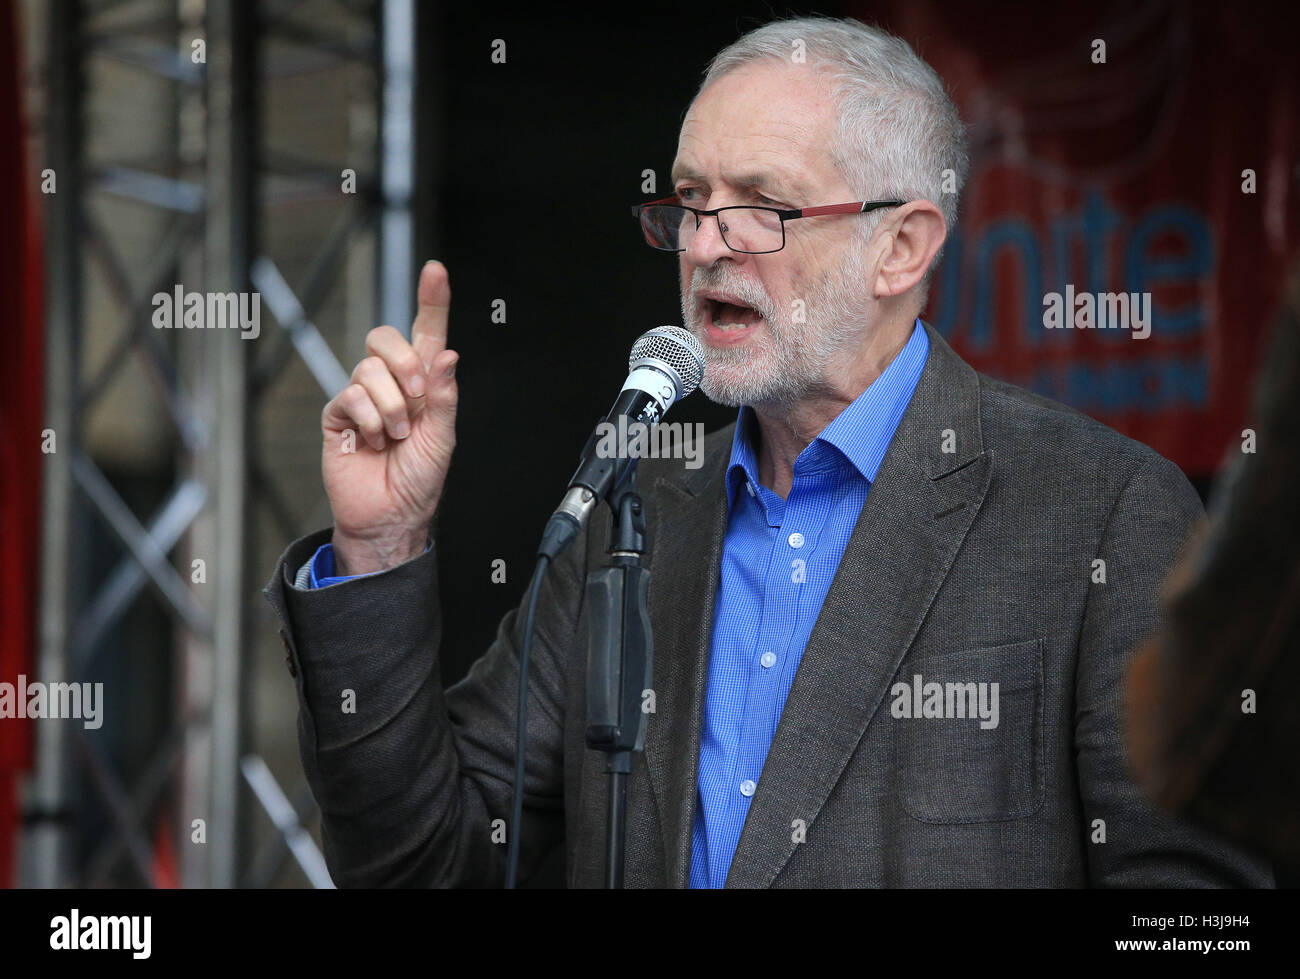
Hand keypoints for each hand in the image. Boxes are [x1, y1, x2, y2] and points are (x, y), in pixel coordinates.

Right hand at [321, 261, 458, 574]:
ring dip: (391, 405)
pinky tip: (375, 441)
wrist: (389, 515)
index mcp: (425, 384)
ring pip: (369, 369)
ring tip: (397, 436)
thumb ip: (446, 398)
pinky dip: (369, 418)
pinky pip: (349, 394)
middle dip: (405, 361)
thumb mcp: (444, 440)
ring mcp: (362, 397)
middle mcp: (392, 384)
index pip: (427, 333)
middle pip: (385, 338)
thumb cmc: (419, 480)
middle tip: (418, 395)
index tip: (435, 271)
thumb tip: (449, 357)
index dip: (431, 301)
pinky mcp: (338, 414)